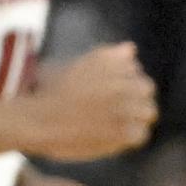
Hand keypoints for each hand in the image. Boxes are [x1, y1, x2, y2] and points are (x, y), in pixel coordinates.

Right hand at [21, 43, 158, 161]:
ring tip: (116, 123)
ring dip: (137, 116)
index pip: (135, 70)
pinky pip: (141, 134)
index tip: (108, 93)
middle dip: (136, 97)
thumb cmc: (48, 92)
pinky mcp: (123, 132)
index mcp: (107, 60)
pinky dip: (131, 136)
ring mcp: (123, 106)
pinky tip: (113, 137)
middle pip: (147, 88)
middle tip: (114, 109)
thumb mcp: (75, 65)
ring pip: (149, 111)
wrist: (36, 120)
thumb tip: (132, 48)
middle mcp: (119, 80)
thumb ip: (107, 56)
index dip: (124, 82)